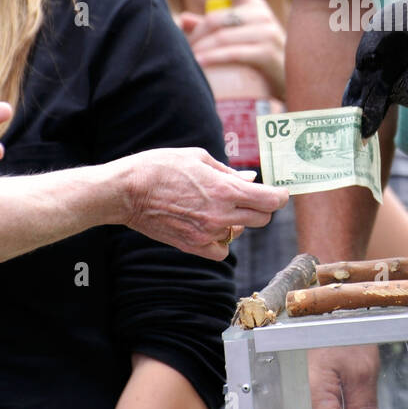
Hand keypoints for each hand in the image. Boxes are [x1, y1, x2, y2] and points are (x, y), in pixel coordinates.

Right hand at [116, 146, 288, 259]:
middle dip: (261, 206)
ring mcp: (207, 233)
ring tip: (218, 205)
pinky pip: (221, 250)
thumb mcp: (199, 158)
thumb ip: (229, 171)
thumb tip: (251, 179)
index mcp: (225, 190)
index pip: (270, 200)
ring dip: (238, 220)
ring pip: (240, 232)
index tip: (279, 192)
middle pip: (262, 219)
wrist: (127, 191)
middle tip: (250, 196)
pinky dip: (221, 240)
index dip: (279, 196)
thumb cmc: (161, 167)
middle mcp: (221, 215)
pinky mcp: (193, 246)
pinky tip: (210, 225)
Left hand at [179, 0, 285, 98]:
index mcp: (251, 4)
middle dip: (196, 34)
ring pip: (221, 35)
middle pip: (216, 17)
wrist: (288, 82)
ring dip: (200, 48)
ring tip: (189, 60)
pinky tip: (200, 64)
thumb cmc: (259, 56)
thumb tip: (183, 19)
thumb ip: (210, 27)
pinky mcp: (266, 52)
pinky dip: (213, 58)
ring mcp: (265, 31)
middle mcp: (260, 12)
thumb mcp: (236, 36)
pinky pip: (232, 52)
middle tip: (184, 49)